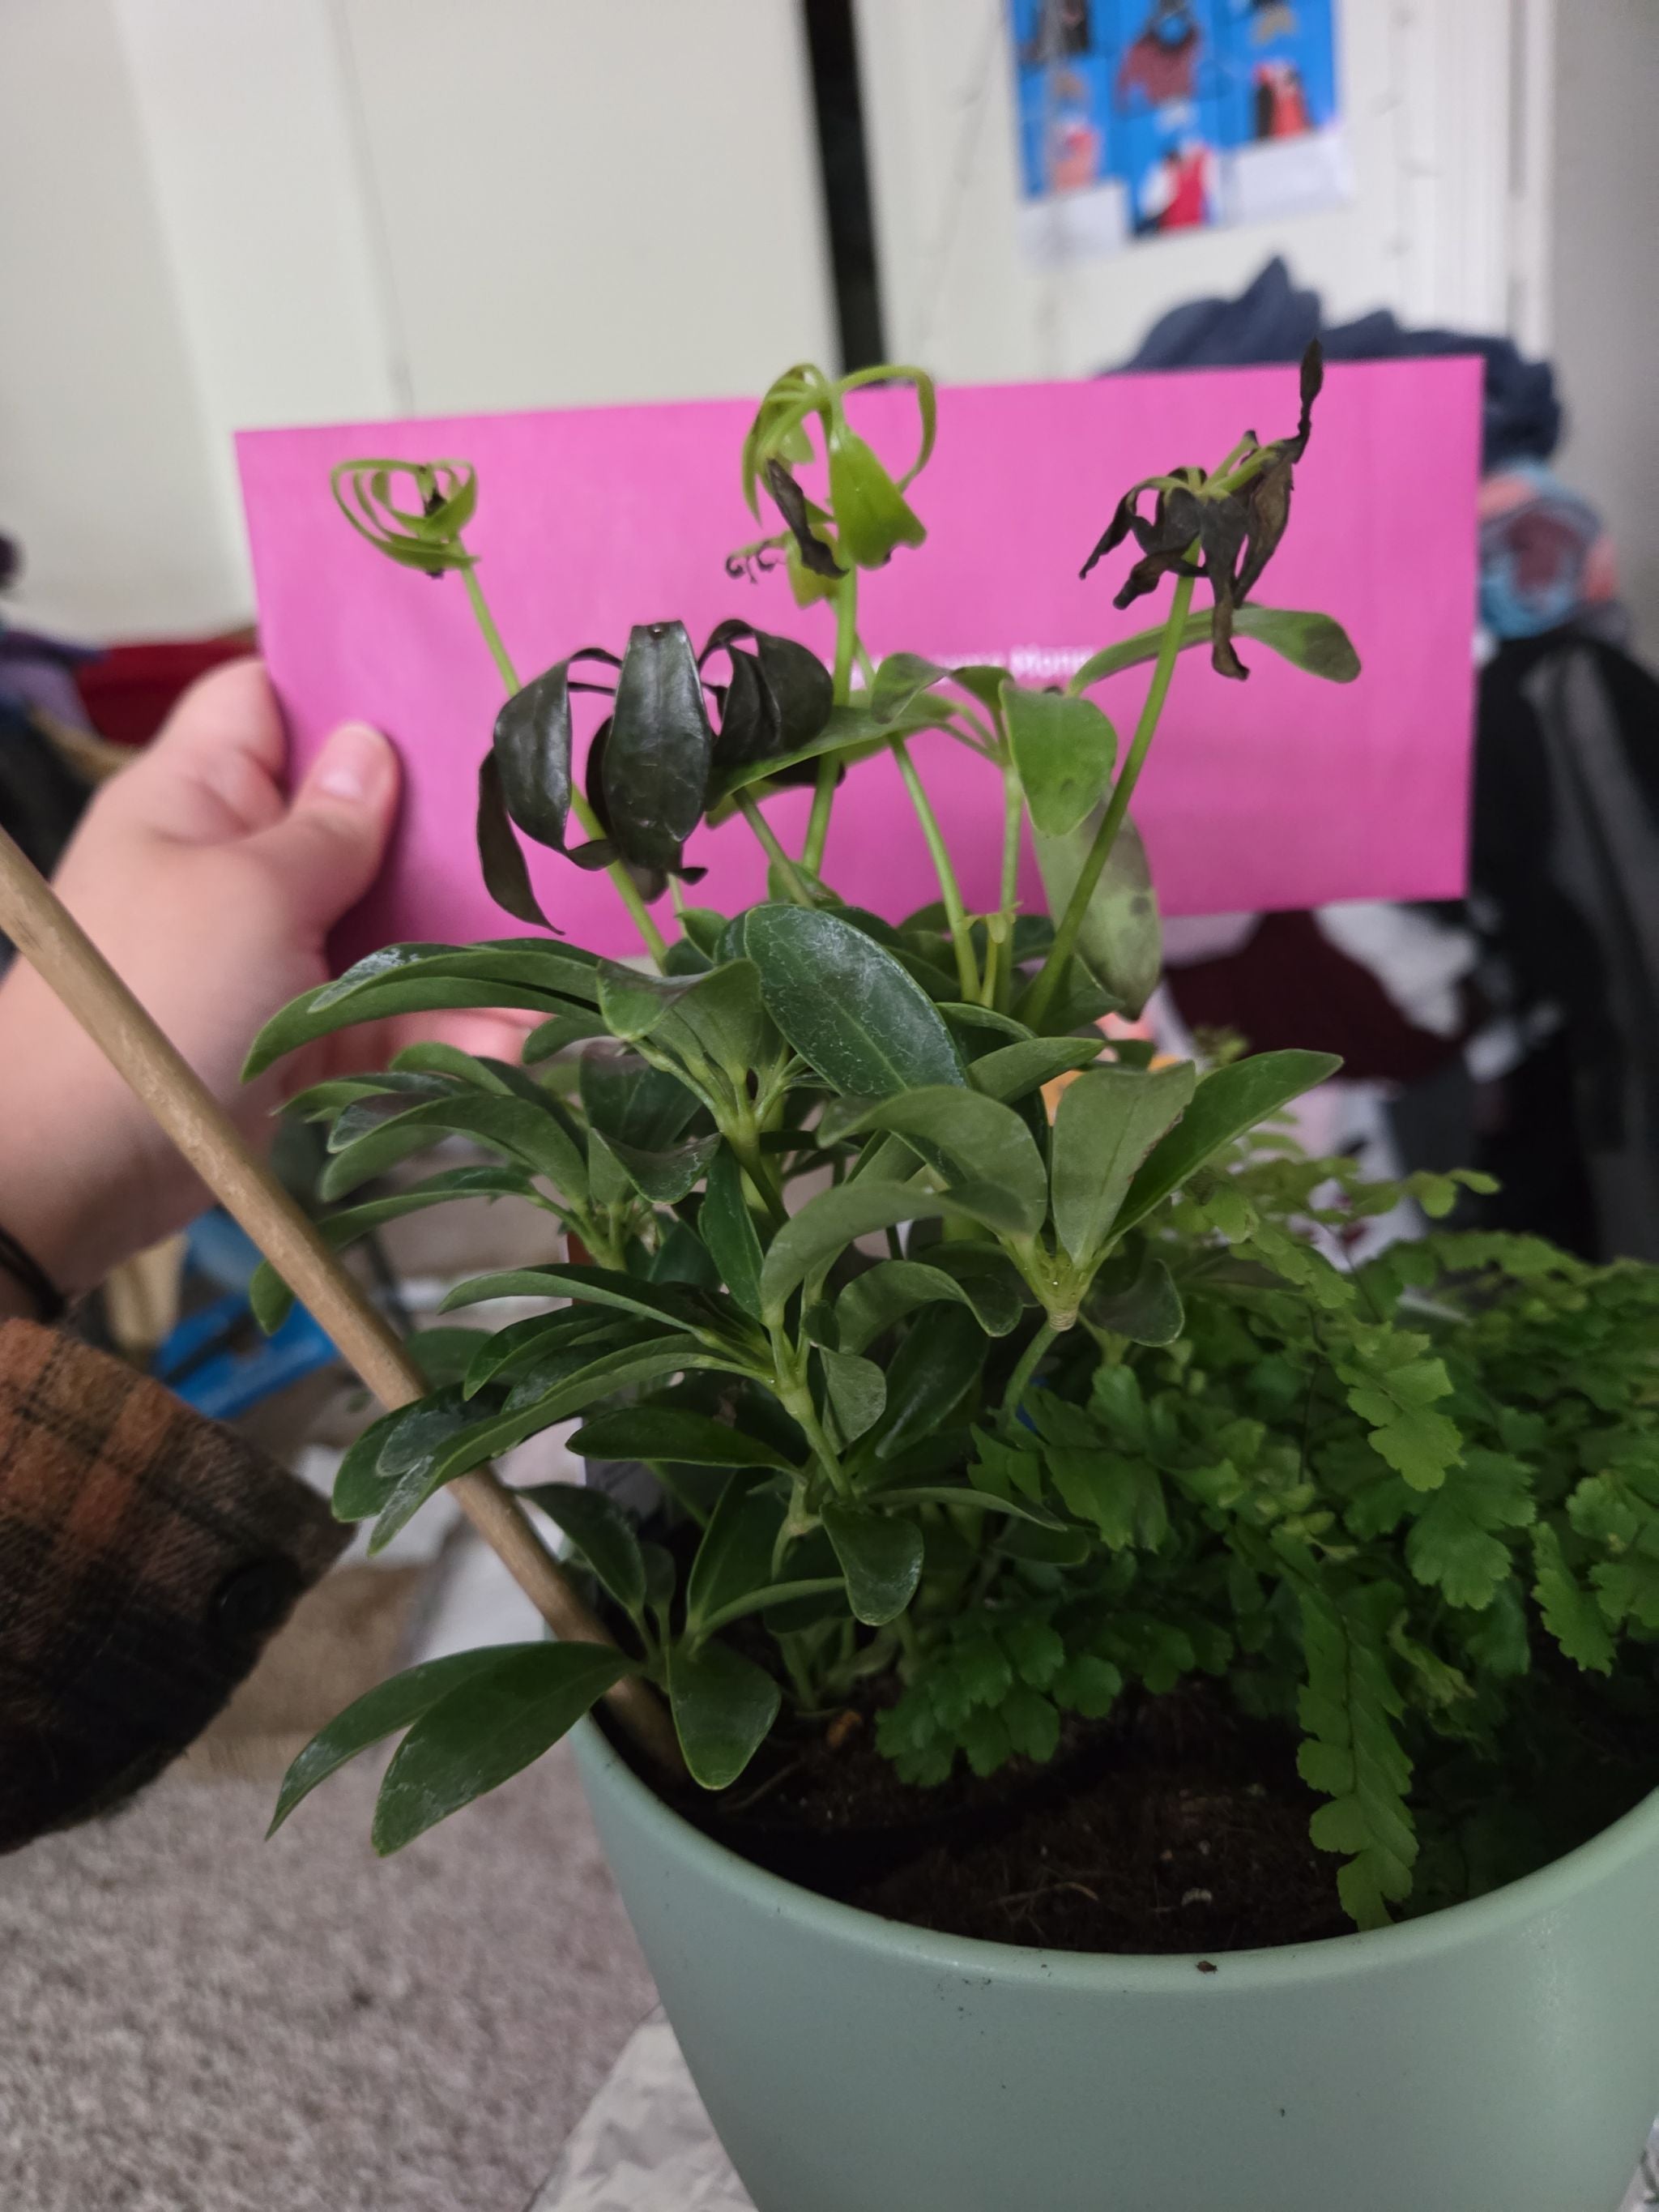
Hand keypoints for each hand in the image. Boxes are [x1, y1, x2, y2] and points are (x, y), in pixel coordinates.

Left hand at [0, 659, 525, 1303]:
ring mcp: (270, 958)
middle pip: (351, 821)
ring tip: (548, 961)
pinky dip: (445, 1030)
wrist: (82, 1170)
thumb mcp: (251, 894)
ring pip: (383, 930)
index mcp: (196, 800)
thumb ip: (327, 827)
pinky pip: (386, 1022)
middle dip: (437, 832)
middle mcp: (235, 868)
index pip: (264, 703)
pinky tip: (513, 1038)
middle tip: (533, 823)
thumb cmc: (153, 1000)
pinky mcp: (299, 1042)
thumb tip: (371, 744)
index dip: (340, 691)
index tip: (441, 698)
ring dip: (461, 949)